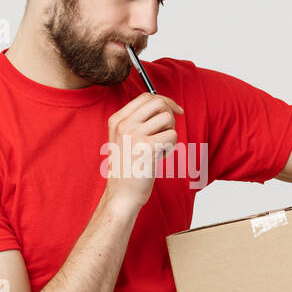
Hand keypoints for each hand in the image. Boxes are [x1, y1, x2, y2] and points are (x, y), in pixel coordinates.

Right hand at [102, 92, 183, 208]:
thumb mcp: (124, 139)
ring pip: (167, 119)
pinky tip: (160, 157)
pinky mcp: (147, 148)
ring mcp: (134, 135)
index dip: (165, 100)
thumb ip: (139, 122)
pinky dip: (171, 147)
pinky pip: (172, 136)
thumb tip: (166, 105)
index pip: (145, 97)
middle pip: (158, 103)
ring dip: (170, 132)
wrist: (121, 194)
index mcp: (117, 120)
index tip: (175, 110)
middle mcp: (123, 125)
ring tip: (160, 147)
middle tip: (169, 130)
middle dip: (171, 114)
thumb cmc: (128, 169)